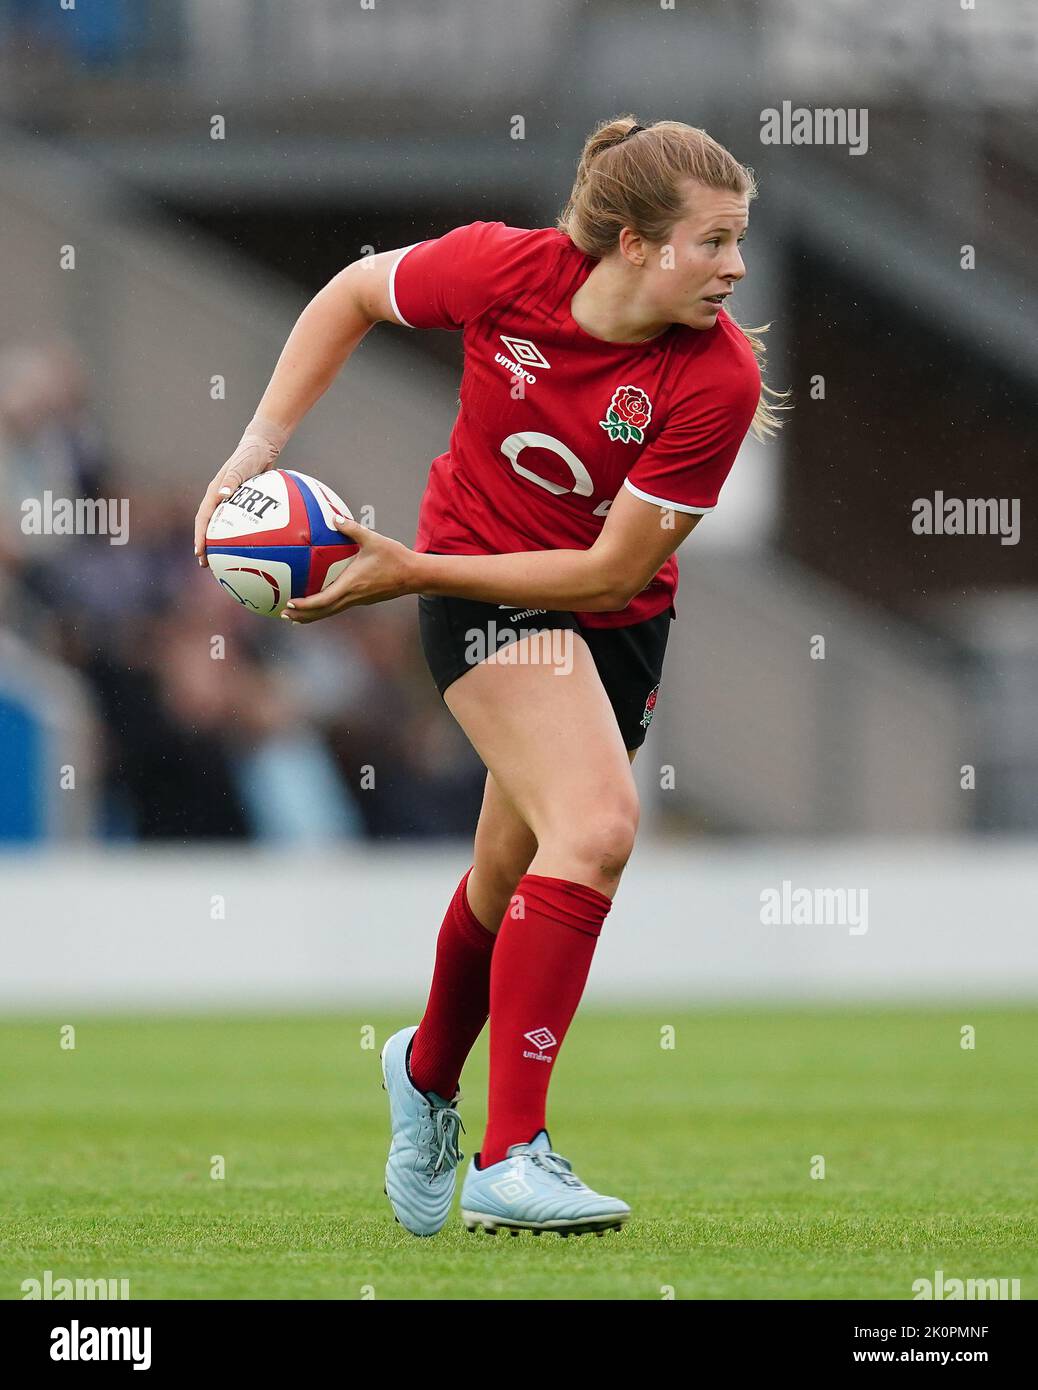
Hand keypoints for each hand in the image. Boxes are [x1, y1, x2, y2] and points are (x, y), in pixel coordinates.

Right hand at [193, 414, 290, 566]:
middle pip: (209, 527)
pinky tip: (252, 548)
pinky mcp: (244, 503)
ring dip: (221, 544)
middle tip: (206, 565)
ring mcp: (231, 501)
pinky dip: (242, 535)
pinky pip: (241, 523)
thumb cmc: (251, 454)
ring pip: (224, 527)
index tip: (199, 553)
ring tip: (224, 562)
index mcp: (215, 492)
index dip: (200, 537)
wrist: (263, 446)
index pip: (203, 518)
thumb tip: (223, 495)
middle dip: (205, 546)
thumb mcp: (242, 466)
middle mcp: (220, 498)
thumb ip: (232, 480)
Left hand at [281, 515, 417, 621]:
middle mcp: (353, 597)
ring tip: (295, 615)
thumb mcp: (373, 539)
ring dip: (312, 615)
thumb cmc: (395, 558)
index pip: (323, 600)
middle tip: (283, 614)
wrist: (414, 575)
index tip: (290, 603)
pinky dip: (324, 608)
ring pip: (330, 612)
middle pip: (322, 612)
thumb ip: (352, 528)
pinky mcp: (363, 599)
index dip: (305, 605)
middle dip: (302, 615)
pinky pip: (338, 606)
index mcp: (351, 585)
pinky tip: (320, 601)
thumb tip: (334, 517)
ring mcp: (358, 600)